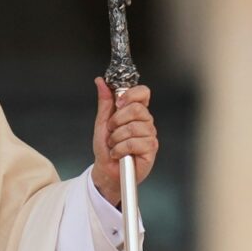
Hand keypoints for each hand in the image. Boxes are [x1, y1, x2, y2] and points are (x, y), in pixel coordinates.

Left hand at [90, 77, 158, 205]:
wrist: (106, 169)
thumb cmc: (106, 146)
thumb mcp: (102, 121)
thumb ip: (105, 102)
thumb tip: (100, 81)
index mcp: (135, 112)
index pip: (143, 92)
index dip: (131, 94)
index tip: (118, 102)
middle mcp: (146, 122)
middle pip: (137, 109)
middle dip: (117, 120)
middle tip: (111, 130)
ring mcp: (150, 135)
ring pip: (134, 127)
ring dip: (116, 137)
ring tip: (114, 144)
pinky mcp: (151, 150)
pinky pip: (133, 143)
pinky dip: (119, 149)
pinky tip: (118, 153)